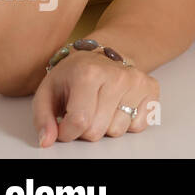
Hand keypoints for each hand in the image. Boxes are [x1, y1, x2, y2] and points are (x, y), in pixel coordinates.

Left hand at [32, 47, 159, 145]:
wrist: (102, 54)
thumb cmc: (73, 75)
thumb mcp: (47, 93)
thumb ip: (43, 119)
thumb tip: (47, 141)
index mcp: (89, 74)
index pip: (79, 122)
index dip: (66, 132)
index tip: (64, 124)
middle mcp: (118, 76)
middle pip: (97, 130)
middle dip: (85, 130)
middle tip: (83, 112)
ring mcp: (138, 81)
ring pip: (118, 130)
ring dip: (106, 126)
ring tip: (101, 108)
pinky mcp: (152, 88)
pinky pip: (138, 126)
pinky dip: (126, 123)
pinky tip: (117, 107)